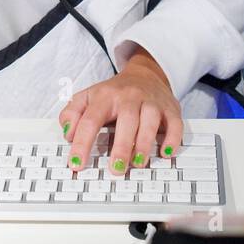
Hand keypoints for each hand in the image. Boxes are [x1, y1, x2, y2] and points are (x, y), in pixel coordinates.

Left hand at [60, 48, 182, 175]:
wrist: (145, 74)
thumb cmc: (114, 93)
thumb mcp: (88, 97)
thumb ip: (72, 114)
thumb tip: (68, 134)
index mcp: (105, 96)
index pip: (90, 120)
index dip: (82, 143)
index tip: (76, 164)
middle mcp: (129, 97)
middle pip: (126, 120)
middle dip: (121, 146)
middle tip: (115, 168)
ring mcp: (151, 102)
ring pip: (150, 120)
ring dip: (144, 144)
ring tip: (137, 164)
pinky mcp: (170, 108)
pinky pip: (175, 124)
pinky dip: (172, 139)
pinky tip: (165, 153)